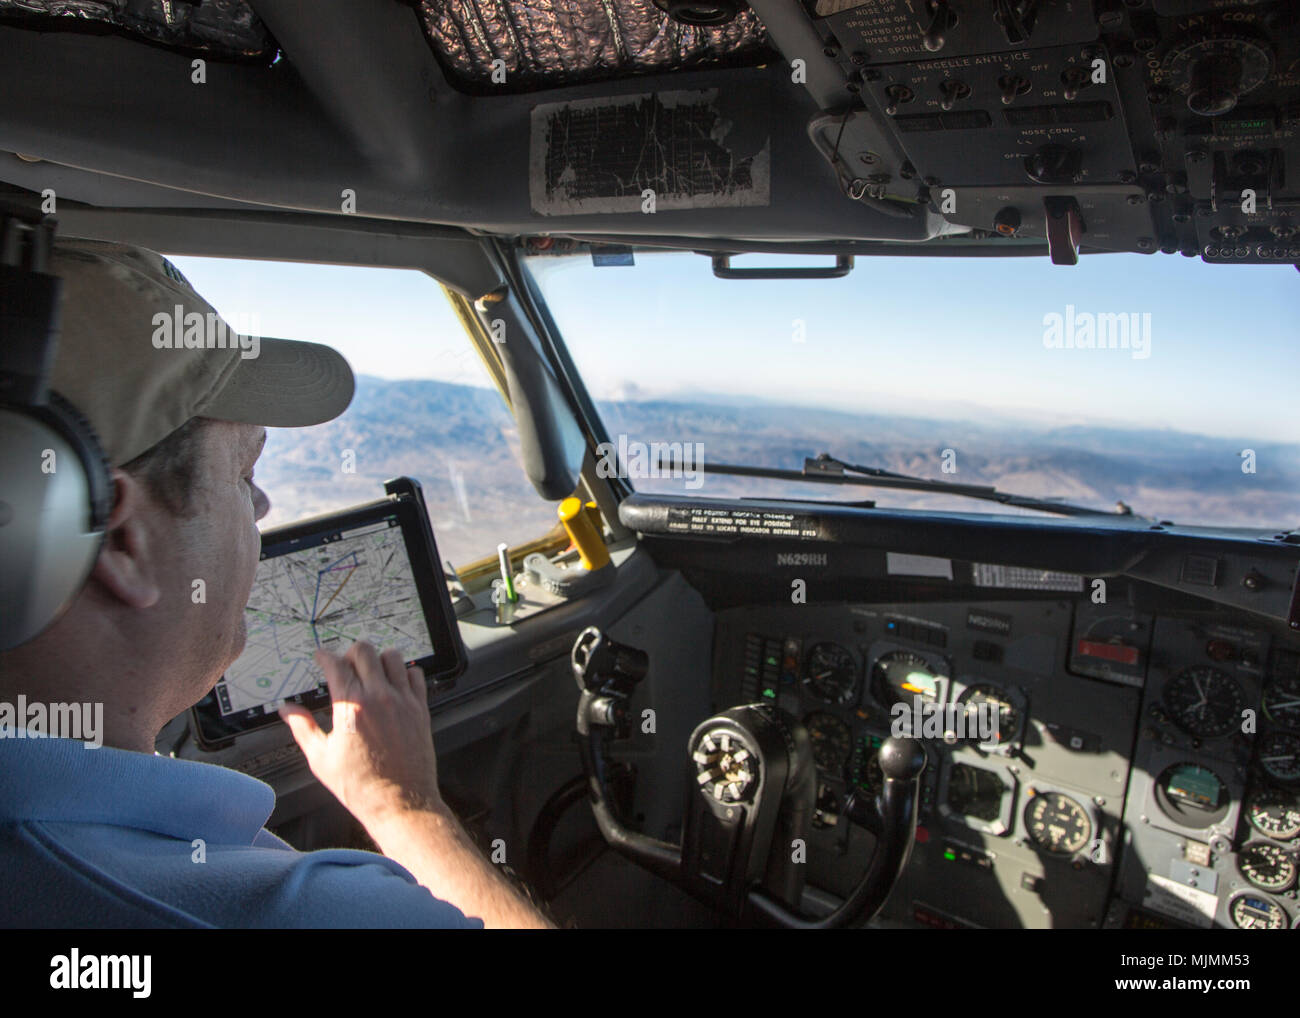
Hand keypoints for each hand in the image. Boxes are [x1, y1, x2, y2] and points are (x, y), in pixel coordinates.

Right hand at [279, 642, 443, 826]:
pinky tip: (395, 685)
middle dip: (350, 653)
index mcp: (351, 707)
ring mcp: (403, 701)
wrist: (400, 802)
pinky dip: (404, 673)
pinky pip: (416, 674)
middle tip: (345, 664)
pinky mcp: (420, 709)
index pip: (336, 665)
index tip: (321, 657)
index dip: (325, 656)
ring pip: (392, 657)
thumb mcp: (321, 759)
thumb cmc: (361, 786)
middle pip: (364, 651)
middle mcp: (379, 697)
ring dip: (378, 659)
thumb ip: (303, 728)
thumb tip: (287, 711)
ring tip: (370, 672)